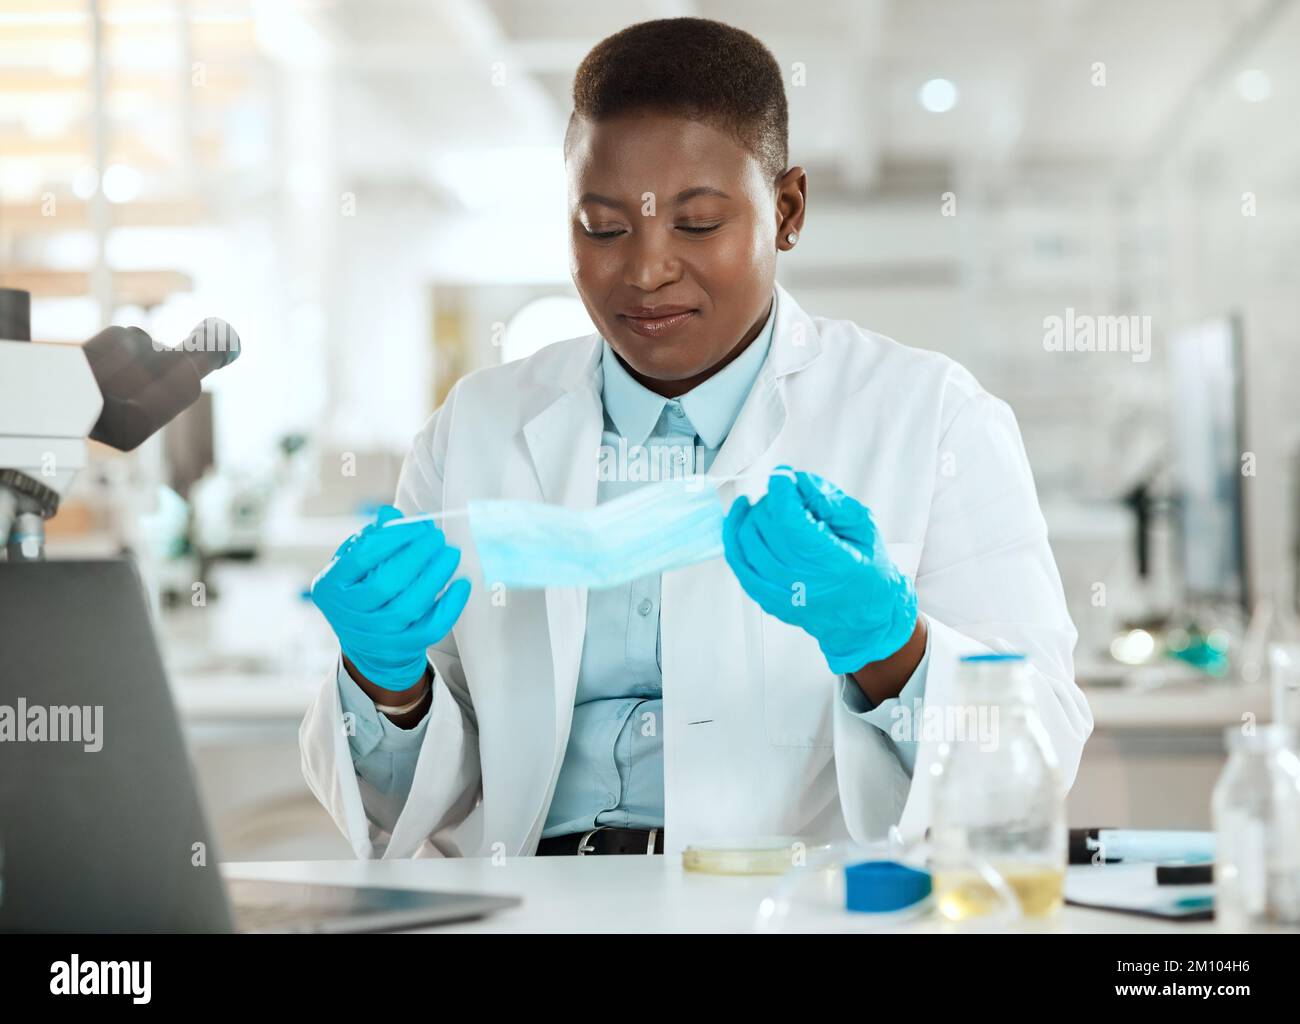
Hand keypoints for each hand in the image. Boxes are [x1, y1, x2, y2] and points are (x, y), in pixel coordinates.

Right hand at [310, 505, 470, 689]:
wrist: (368, 644)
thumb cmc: (362, 590)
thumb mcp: (356, 563)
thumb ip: (374, 538)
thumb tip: (392, 515)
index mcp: (331, 585)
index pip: (361, 557)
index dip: (393, 538)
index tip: (418, 524)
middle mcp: (348, 613)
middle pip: (385, 583)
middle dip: (416, 556)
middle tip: (437, 537)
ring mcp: (374, 635)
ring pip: (408, 607)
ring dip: (435, 577)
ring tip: (450, 554)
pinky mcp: (401, 648)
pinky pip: (430, 628)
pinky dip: (449, 607)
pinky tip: (461, 585)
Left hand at [723, 468, 916, 673]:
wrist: (863, 617)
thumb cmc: (868, 571)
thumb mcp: (863, 527)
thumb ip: (830, 501)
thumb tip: (797, 480)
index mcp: (831, 562)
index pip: (789, 519)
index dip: (780, 490)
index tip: (783, 476)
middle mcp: (802, 581)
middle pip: (765, 526)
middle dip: (771, 500)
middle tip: (786, 495)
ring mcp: (781, 593)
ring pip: (746, 542)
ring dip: (751, 516)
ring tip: (766, 506)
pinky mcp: (766, 598)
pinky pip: (738, 563)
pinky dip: (735, 538)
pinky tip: (742, 521)